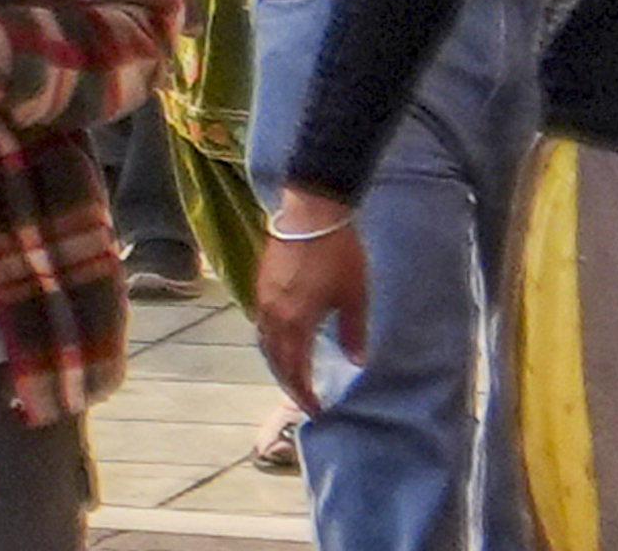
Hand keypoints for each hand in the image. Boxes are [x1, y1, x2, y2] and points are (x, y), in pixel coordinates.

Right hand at [252, 199, 370, 407]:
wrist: (312, 208)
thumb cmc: (337, 252)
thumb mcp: (354, 295)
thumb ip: (354, 331)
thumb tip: (356, 362)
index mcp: (295, 322)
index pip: (295, 370)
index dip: (304, 394)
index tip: (316, 410)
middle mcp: (273, 314)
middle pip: (275, 360)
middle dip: (288, 383)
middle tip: (304, 398)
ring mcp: (264, 296)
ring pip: (264, 341)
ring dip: (277, 362)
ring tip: (294, 373)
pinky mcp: (262, 280)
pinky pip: (261, 323)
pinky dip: (271, 341)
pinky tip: (285, 339)